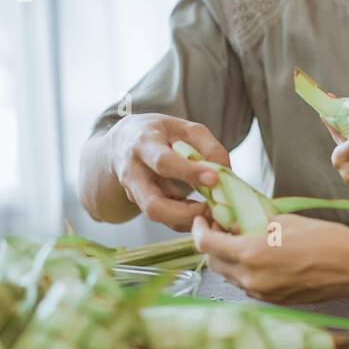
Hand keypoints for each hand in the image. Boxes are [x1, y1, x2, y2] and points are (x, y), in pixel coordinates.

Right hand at [106, 113, 229, 230]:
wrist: (123, 142)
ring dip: (187, 220)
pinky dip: (186, 221)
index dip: (189, 172)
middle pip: (153, 204)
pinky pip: (164, 218)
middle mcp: (133, 172)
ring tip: (212, 213)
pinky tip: (203, 213)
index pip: (163, 162)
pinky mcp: (141, 204)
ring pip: (157, 216)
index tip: (214, 179)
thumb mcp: (184, 128)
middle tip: (212, 209)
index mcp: (144, 144)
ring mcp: (134, 192)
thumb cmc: (160, 133)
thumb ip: (208, 146)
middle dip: (185, 213)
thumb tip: (225, 173)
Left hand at [191, 213, 348, 302]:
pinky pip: (249, 285)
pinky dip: (247, 270)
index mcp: (250, 255)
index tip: (203, 218)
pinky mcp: (274, 301)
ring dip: (230, 258)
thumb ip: (254, 223)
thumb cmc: (326, 239)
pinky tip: (262, 256)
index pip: (206, 244)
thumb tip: (236, 222)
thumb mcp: (285, 221)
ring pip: (231, 276)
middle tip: (223, 226)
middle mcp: (251, 279)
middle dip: (213, 244)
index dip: (199, 229)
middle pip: (214, 262)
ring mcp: (262, 293)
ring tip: (244, 240)